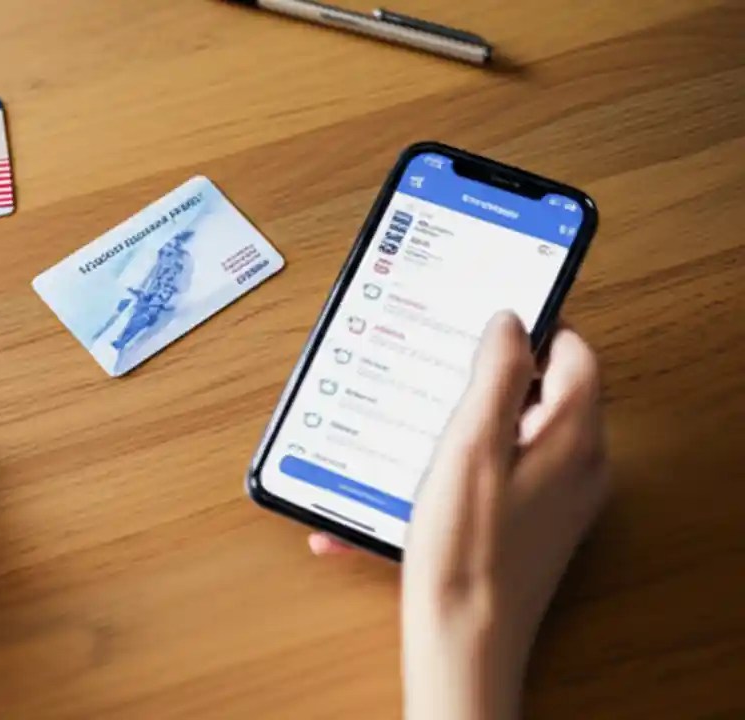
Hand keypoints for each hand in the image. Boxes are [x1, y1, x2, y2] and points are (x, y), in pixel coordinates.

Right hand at [309, 313, 607, 719]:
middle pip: (546, 393)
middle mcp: (577, 467)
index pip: (575, 355)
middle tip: (438, 369)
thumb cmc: (466, 548)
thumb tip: (509, 323)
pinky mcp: (528, 524)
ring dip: (466, 424)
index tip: (484, 320)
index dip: (533, 329)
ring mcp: (555, 498)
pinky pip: (497, 475)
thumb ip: (496, 376)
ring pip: (516, 434)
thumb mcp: (473, 445)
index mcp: (574, 439)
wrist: (462, 637)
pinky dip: (456, 468)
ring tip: (415, 426)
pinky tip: (406, 483)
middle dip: (490, 377)